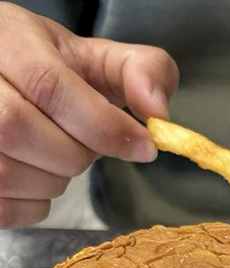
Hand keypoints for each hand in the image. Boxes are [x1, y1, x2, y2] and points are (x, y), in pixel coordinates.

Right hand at [0, 2, 178, 226]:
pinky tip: (39, 175)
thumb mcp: (93, 58)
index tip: (143, 147)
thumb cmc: (47, 69)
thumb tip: (158, 113)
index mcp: (9, 41)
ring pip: (9, 173)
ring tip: (58, 157)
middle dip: (75, 153)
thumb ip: (140, 72)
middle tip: (85, 146)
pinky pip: (3, 208)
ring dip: (54, 181)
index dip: (104, 126)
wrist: (2, 76)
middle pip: (23, 131)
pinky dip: (34, 204)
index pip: (50, 88)